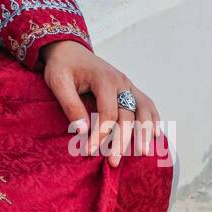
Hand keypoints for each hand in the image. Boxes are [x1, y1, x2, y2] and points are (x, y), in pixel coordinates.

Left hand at [38, 40, 162, 167]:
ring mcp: (128, 85)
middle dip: (123, 141)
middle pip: (128, 115)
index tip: (89, 151)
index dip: (100, 134)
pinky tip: (154, 136)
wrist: (69, 50)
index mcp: (104, 79)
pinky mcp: (129, 89)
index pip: (108, 113)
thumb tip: (82, 131)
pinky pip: (147, 105)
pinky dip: (153, 120)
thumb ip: (70, 105)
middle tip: (114, 162)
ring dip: (145, 132)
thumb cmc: (62, 66)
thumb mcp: (58, 82)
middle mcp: (121, 81)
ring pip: (145, 109)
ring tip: (144, 153)